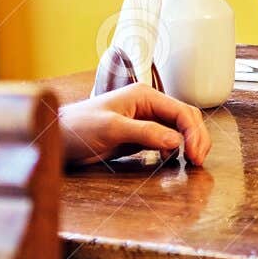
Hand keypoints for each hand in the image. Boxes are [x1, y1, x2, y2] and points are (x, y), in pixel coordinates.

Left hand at [58, 83, 211, 165]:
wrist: (58, 139)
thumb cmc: (78, 127)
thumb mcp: (111, 128)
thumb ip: (145, 132)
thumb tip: (176, 140)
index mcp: (144, 96)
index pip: (180, 110)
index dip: (193, 132)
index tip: (195, 154)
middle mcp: (148, 106)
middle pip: (185, 118)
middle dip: (196, 137)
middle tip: (199, 161)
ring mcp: (145, 121)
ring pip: (179, 130)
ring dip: (189, 144)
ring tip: (193, 162)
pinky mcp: (139, 137)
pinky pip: (166, 141)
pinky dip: (176, 150)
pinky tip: (175, 161)